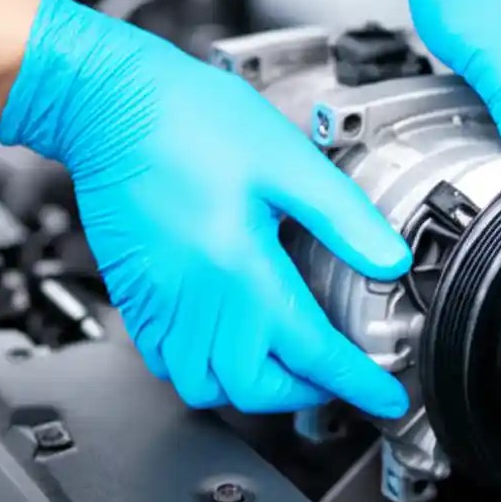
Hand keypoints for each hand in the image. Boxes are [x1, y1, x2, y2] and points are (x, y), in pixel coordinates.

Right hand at [0, 0, 411, 417]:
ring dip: (251, 389)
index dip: (357, 383)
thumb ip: (343, 216)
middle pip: (256, 388)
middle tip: (335, 374)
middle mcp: (196, 302)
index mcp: (240, 271)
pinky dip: (203, 371)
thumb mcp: (287, 159)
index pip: (312, 354)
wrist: (109, 102)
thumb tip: (391, 260)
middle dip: (305, 393)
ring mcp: (159, 304)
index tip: (385, 399)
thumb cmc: (189, 119)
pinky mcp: (135, 297)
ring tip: (284, 364)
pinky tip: (227, 343)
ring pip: (205, 386)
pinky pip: (166, 362)